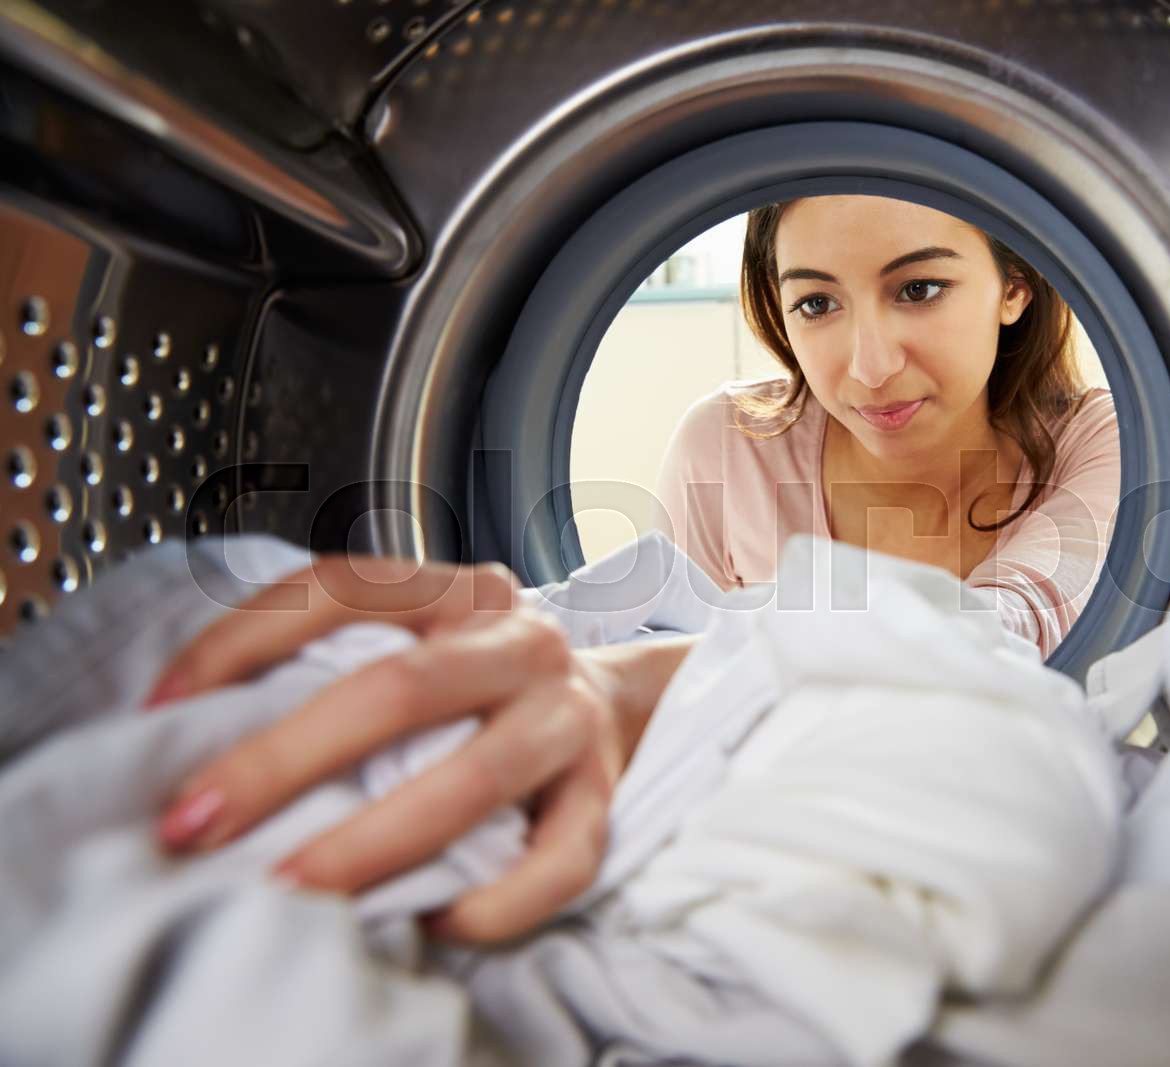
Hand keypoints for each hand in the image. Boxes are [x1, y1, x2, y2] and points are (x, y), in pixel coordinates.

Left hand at [145, 554, 661, 943]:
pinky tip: (436, 922)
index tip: (159, 712)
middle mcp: (521, 643)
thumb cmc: (482, 684)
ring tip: (292, 890)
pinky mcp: (603, 797)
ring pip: (475, 779)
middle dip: (282, 761)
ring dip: (372, 842)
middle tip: (194, 825)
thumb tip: (183, 723)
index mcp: (461, 591)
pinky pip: (557, 861)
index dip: (241, 640)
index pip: (343, 587)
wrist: (618, 704)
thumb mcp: (420, 638)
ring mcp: (569, 720)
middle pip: (400, 689)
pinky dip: (495, 901)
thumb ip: (334, 657)